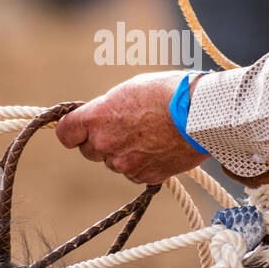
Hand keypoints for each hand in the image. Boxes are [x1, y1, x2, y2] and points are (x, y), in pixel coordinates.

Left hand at [55, 71, 208, 183]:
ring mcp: (125, 164)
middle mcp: (106, 143)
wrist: (203, 114)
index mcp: (98, 118)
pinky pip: (134, 173)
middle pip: (89, 150)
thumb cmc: (170, 92)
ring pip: (114, 163)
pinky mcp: (145, 177)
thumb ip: (108, 108)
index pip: (65, 133)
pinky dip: (143, 164)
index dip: (72, 130)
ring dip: (124, 153)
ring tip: (150, 134)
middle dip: (101, 141)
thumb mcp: (130, 90)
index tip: (79, 128)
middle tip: (125, 127)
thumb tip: (101, 118)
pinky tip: (160, 147)